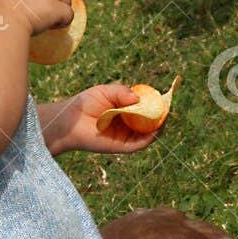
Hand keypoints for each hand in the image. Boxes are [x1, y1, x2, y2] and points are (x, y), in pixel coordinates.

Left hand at [42, 84, 160, 155]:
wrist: (69, 121)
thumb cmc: (84, 104)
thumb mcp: (106, 92)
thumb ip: (123, 92)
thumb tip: (139, 98)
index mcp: (123, 111)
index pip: (143, 109)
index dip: (154, 104)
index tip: (164, 98)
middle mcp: (126, 124)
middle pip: (148, 122)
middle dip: (159, 116)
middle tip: (168, 108)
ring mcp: (124, 136)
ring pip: (147, 134)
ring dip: (158, 127)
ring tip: (165, 117)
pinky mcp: (121, 147)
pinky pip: (139, 144)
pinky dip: (149, 138)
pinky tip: (155, 130)